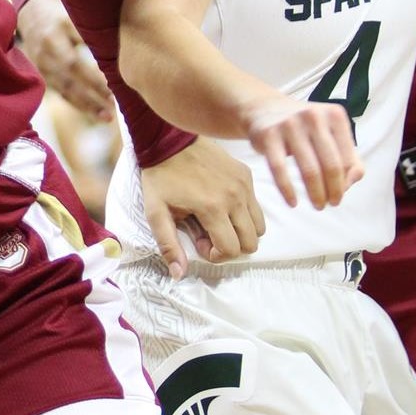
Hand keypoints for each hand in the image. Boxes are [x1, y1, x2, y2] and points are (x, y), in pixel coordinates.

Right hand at [15, 0, 116, 122]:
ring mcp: (42, 62)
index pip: (80, 48)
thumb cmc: (66, 13)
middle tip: (115, 102)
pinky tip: (95, 114)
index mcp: (60, 26)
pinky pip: (61, 92)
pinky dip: (79, 105)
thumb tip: (125, 50)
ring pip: (65, 86)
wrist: (32, 14)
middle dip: (94, 88)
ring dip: (87, 104)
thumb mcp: (78, 13)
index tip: (116, 80)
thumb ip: (95, 29)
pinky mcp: (42, 75)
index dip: (95, 68)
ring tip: (107, 117)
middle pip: (71, 70)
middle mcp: (48, 45)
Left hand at [139, 138, 264, 278]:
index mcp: (212, 207)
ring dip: (241, 232)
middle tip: (209, 235)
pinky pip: (256, 206)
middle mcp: (235, 197)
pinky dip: (244, 214)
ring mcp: (243, 184)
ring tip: (217, 223)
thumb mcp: (156, 212)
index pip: (231, 249)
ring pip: (259, 227)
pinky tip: (222, 205)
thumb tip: (179, 274)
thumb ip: (168, 245)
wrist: (169, 140)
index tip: (199, 243)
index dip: (215, 255)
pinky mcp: (246, 174)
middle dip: (231, 247)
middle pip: (251, 242)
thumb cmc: (160, 176)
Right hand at [243, 98, 361, 209]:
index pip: (347, 158)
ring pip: (309, 170)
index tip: (340, 193)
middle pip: (331, 165)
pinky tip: (293, 203)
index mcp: (335, 115)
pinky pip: (280, 169)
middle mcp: (314, 116)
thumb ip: (349, 158)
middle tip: (330, 204)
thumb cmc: (305, 127)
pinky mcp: (268, 135)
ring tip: (318, 205)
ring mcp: (290, 124)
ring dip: (315, 194)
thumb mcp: (331, 134)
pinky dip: (287, 190)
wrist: (265, 108)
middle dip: (333, 191)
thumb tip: (349, 184)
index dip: (346, 181)